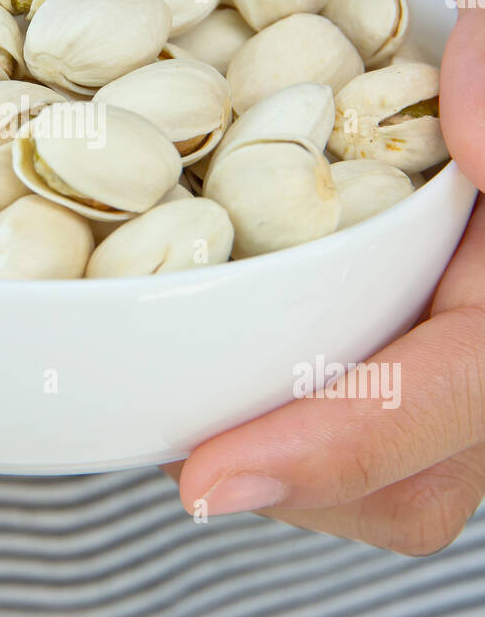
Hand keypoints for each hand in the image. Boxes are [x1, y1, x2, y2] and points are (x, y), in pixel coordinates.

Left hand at [172, 0, 484, 553]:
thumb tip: (470, 136)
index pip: (476, 378)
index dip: (352, 437)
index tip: (207, 480)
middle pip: (426, 466)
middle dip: (300, 479)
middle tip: (167, 458)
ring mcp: (447, 286)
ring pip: (382, 444)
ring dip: (273, 449)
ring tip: (164, 408)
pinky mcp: (393, 273)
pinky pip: (334, 367)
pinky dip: (262, 380)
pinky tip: (176, 329)